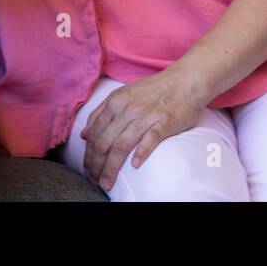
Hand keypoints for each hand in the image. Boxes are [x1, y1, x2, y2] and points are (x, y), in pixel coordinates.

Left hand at [79, 70, 206, 190]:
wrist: (183, 82)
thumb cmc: (151, 90)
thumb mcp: (121, 95)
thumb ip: (101, 113)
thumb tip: (84, 134)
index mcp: (114, 103)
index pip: (94, 134)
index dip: (88, 155)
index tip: (88, 170)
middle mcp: (127, 110)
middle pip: (104, 143)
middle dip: (96, 165)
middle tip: (95, 180)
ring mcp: (145, 116)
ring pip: (121, 145)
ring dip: (111, 167)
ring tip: (107, 183)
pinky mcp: (164, 122)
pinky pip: (150, 139)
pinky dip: (141, 153)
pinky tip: (134, 166)